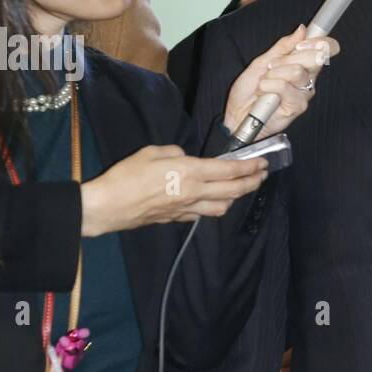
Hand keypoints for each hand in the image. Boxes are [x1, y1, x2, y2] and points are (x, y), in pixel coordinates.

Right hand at [80, 145, 266, 236]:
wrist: (108, 207)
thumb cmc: (126, 176)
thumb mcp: (151, 152)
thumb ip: (174, 152)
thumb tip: (185, 158)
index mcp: (190, 172)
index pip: (228, 170)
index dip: (248, 167)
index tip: (262, 163)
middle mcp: (194, 193)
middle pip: (233, 191)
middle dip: (252, 182)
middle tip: (262, 176)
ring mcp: (187, 209)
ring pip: (222, 207)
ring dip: (235, 198)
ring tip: (240, 189)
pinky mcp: (177, 219)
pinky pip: (203, 214)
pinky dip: (214, 207)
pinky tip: (213, 202)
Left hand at [222, 25, 339, 140]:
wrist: (238, 112)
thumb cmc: (249, 90)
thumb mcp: (262, 61)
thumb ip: (283, 46)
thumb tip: (302, 30)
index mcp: (302, 64)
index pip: (325, 49)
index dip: (319, 42)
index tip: (302, 44)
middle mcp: (307, 78)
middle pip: (315, 58)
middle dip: (287, 58)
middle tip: (271, 67)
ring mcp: (304, 93)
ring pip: (297, 72)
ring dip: (274, 73)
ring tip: (264, 83)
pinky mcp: (298, 106)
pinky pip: (285, 86)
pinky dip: (270, 86)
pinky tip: (265, 93)